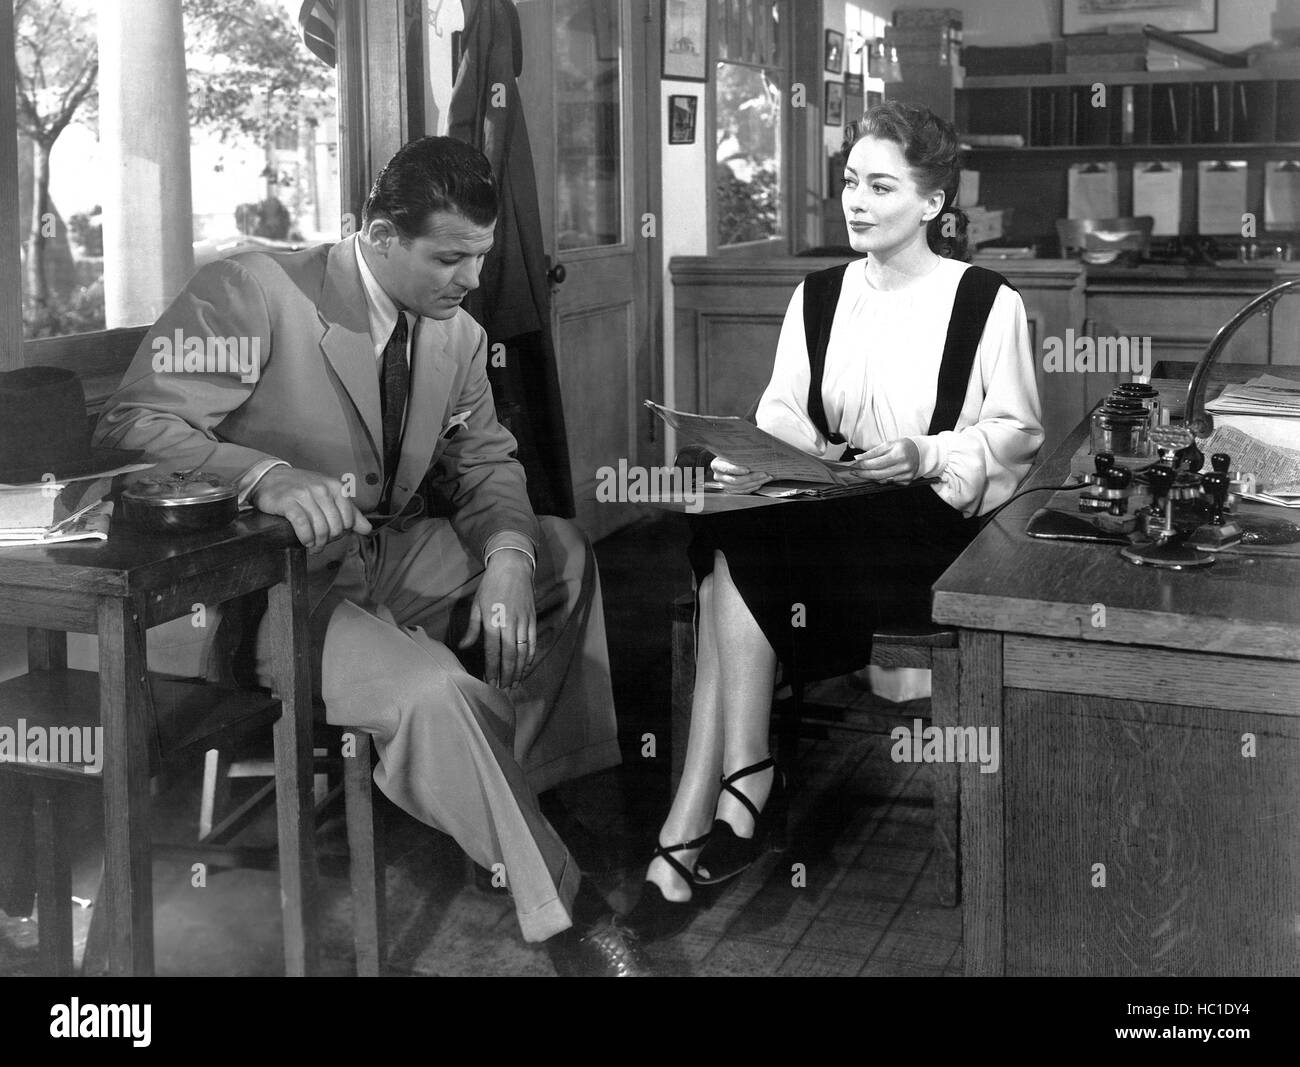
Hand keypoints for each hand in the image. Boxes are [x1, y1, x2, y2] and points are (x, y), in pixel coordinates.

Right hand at [250, 466, 372, 549]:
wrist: (271, 478)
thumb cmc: (302, 488)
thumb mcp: (329, 496)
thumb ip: (350, 512)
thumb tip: (367, 529)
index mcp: (335, 487)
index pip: (349, 520)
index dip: (342, 532)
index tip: (333, 536)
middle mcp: (322, 489)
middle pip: (335, 527)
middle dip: (329, 540)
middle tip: (321, 543)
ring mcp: (304, 495)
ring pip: (320, 528)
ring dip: (317, 543)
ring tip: (312, 546)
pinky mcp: (288, 502)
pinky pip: (302, 525)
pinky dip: (305, 538)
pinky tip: (304, 541)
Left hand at [459, 550, 535, 688]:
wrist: (513, 567)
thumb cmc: (490, 585)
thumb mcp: (477, 604)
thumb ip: (472, 628)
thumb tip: (463, 647)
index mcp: (492, 620)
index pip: (493, 651)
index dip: (492, 669)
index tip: (490, 683)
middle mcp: (509, 623)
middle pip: (509, 656)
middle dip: (507, 675)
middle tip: (504, 689)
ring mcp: (523, 622)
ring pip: (523, 652)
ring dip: (519, 670)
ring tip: (514, 683)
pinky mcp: (532, 619)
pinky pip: (532, 642)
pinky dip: (530, 657)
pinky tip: (525, 667)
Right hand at [711, 455, 771, 494]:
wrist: (730, 461)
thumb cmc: (734, 454)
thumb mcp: (733, 451)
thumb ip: (739, 453)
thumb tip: (754, 451)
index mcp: (716, 465)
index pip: (727, 469)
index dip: (737, 470)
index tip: (748, 469)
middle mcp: (718, 476)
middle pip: (736, 480)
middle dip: (752, 477)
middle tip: (764, 473)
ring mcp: (724, 485)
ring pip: (741, 487)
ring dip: (755, 483)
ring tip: (767, 477)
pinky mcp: (731, 490)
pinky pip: (743, 492)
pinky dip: (753, 487)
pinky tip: (761, 482)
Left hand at [834, 439, 920, 483]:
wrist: (920, 452)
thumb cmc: (902, 447)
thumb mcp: (888, 444)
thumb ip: (872, 452)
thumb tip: (858, 458)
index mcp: (899, 454)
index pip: (876, 463)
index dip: (863, 465)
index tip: (853, 465)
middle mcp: (904, 466)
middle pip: (878, 474)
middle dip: (863, 473)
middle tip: (854, 472)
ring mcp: (906, 476)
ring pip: (882, 480)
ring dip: (870, 477)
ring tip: (863, 473)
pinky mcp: (907, 482)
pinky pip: (889, 483)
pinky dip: (881, 479)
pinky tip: (877, 475)